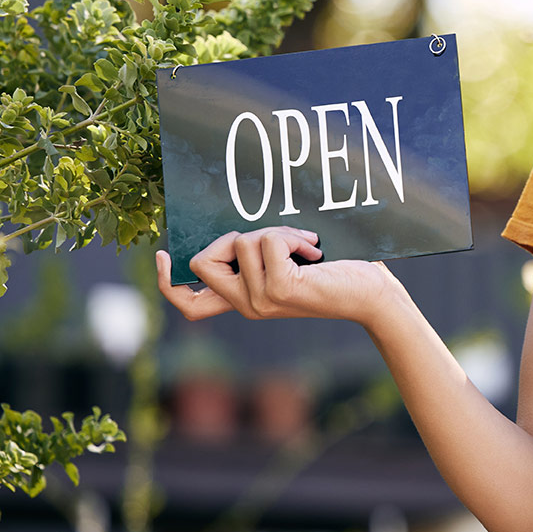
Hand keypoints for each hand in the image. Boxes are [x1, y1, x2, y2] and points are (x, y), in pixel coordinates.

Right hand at [155, 227, 400, 326]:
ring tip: (308, 246)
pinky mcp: (280, 290)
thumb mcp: (287, 262)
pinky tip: (316, 252)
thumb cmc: (338, 272)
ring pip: (241, 242)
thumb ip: (258, 254)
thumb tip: (234, 226)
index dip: (166, 282)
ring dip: (277, 231)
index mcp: (245, 300)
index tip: (160, 254)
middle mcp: (248, 305)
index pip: (190, 304)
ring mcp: (261, 301)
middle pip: (202, 263)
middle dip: (231, 237)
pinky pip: (268, 241)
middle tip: (272, 239)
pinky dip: (293, 235)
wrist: (373, 294)